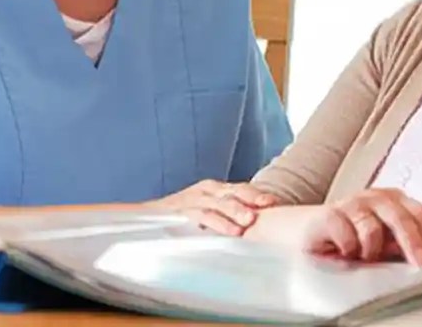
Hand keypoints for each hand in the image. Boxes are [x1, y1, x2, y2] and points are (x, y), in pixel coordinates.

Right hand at [150, 180, 279, 235]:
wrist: (145, 218)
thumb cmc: (182, 219)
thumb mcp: (208, 213)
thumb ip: (228, 216)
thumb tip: (255, 227)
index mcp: (215, 189)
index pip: (241, 188)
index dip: (258, 194)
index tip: (276, 202)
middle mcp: (207, 190)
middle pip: (234, 191)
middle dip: (252, 198)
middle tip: (269, 206)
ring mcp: (194, 198)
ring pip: (220, 202)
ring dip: (236, 211)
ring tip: (250, 221)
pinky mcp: (182, 210)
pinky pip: (203, 215)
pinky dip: (218, 223)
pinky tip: (231, 232)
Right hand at [302, 188, 421, 264]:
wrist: (313, 230)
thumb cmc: (356, 238)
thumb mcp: (386, 241)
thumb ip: (405, 244)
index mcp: (395, 201)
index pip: (421, 213)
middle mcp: (376, 198)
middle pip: (401, 217)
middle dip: (413, 242)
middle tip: (419, 264)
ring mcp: (352, 203)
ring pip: (372, 229)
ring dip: (372, 250)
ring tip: (365, 258)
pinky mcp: (330, 213)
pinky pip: (346, 236)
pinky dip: (349, 249)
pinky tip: (345, 253)